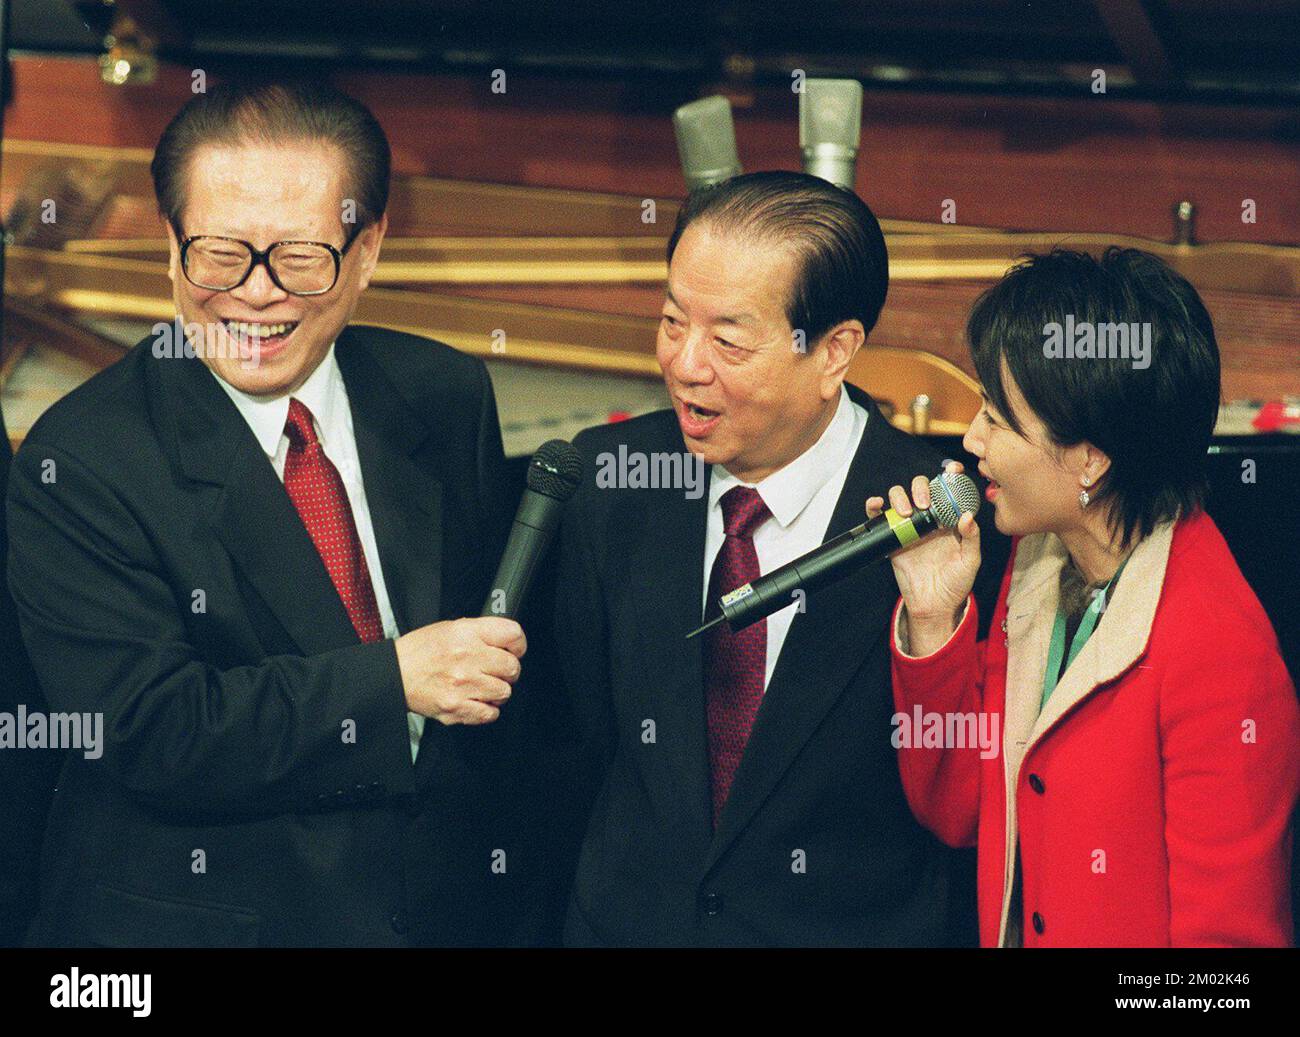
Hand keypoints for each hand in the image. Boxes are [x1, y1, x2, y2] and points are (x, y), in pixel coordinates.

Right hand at [395, 617, 525, 725]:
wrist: (394, 674)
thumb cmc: (420, 651)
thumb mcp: (450, 628)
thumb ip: (480, 633)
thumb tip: (507, 641)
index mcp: (466, 634)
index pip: (513, 634)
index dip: (518, 644)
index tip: (514, 649)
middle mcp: (467, 658)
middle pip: (513, 667)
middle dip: (507, 670)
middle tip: (495, 670)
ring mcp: (463, 685)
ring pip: (504, 692)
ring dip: (497, 691)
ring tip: (482, 686)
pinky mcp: (457, 708)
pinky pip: (490, 713)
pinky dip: (486, 710)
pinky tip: (475, 700)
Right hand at [865, 461, 980, 645]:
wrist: (934, 605)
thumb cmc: (956, 583)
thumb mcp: (971, 560)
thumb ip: (971, 537)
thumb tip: (966, 516)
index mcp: (949, 520)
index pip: (948, 491)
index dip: (950, 476)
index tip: (953, 470)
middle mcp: (928, 519)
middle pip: (920, 488)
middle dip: (920, 487)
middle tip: (923, 502)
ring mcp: (909, 527)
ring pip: (899, 497)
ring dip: (900, 497)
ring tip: (906, 512)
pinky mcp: (892, 537)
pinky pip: (879, 517)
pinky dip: (874, 506)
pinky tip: (877, 505)